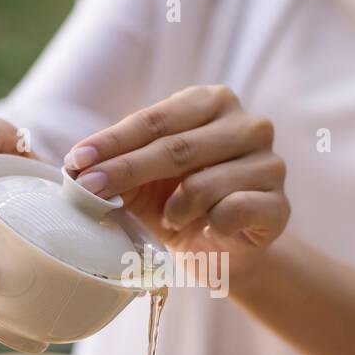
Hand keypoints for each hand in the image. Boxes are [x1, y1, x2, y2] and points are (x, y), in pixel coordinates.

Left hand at [64, 85, 288, 260]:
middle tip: (88, 189)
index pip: (155, 120)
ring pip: (204, 184)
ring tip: (171, 217)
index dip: (113, 142)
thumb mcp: (142, 183)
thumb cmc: (178, 205)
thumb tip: (75, 171)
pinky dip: (209, 223)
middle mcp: (248, 124)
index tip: (77, 161)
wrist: (222, 251)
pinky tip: (208, 228)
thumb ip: (117, 169)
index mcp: (212, 103)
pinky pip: (233, 211)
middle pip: (176, 147)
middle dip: (125, 171)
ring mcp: (270, 163)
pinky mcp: (279, 205)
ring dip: (174, 208)